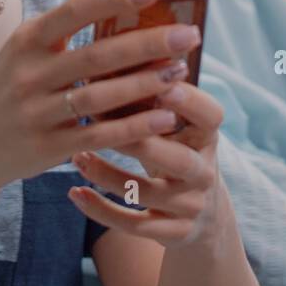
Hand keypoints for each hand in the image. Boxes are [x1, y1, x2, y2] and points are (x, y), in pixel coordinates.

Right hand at [0, 0, 203, 192]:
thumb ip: (60, 32)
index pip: (75, 10)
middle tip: (189, 36)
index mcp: (26, 41)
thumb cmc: (8, 92)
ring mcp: (37, 112)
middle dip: (148, 43)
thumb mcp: (21, 54)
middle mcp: (29, 74)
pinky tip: (165, 117)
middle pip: (97, 54)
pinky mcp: (47, 146)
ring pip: (101, 96)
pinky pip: (99, 135)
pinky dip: (134, 127)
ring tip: (180, 72)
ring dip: (146, 83)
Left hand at [68, 81, 225, 248]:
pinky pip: (134, 225)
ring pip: (149, 193)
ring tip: (77, 156)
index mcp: (207, 137)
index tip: (159, 83)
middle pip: (179, 159)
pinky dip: (101, 210)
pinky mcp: (173, 233)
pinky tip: (75, 193)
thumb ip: (152, 98)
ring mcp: (190, 206)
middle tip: (99, 119)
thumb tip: (107, 52)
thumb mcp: (175, 127)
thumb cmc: (173, 151)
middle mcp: (204, 172)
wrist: (202, 215)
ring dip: (109, 174)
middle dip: (140, 140)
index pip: (211, 116)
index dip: (189, 101)